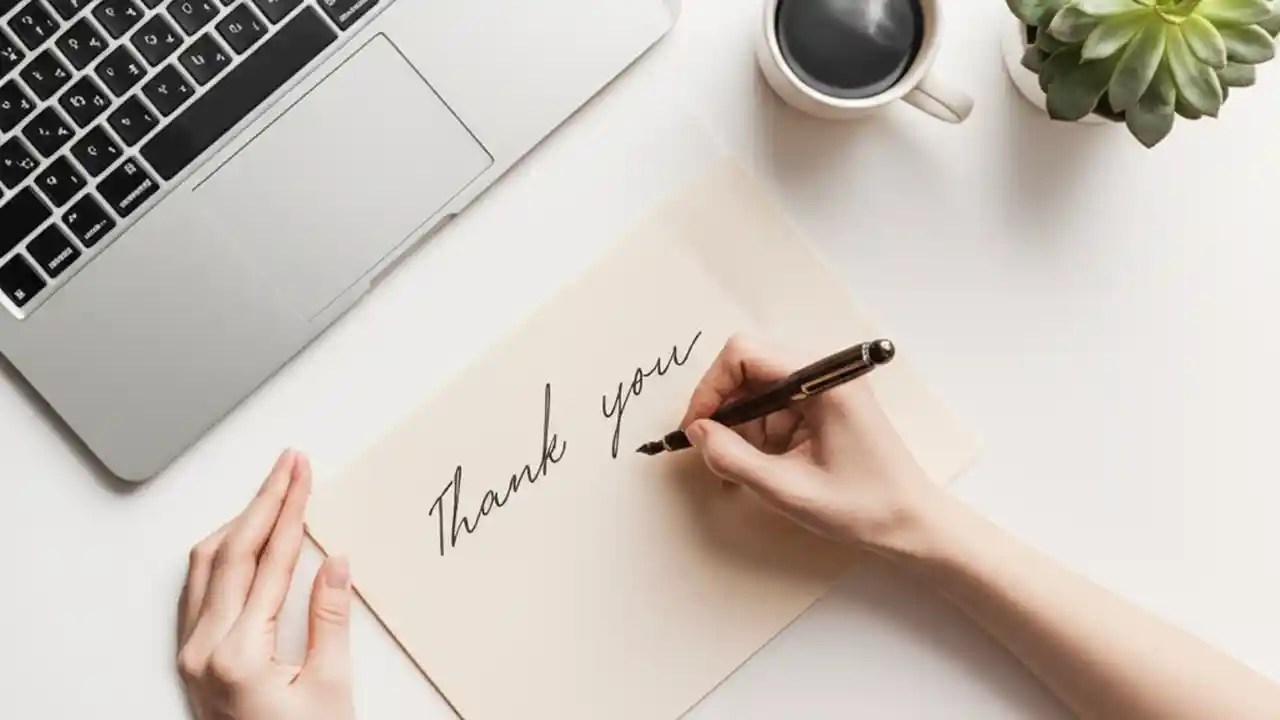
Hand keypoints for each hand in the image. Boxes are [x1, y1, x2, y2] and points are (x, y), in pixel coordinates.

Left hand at [178, 450, 355, 719]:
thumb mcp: (331, 688)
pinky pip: (197, 589)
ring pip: (205, 565)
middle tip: (289, 464)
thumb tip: (335, 563)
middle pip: (232, 551)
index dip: (290, 510)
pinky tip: (243, 540)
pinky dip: (222, 554)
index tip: (303, 474)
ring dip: (240, 522)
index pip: (270, 560)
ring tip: (271, 492)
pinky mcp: (191, 661)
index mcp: (238, 654)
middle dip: (264, 500)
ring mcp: (190, 655)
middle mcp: (202, 650)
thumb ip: (330, 618)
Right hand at [681, 336, 941, 553]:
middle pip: (749, 367)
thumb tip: (696, 433)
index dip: (711, 387)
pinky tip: (763, 467)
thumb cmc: (862, 508)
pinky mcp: (824, 405)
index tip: (697, 428)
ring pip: (758, 389)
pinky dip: (759, 434)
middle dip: (724, 409)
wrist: (911, 523)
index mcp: (824, 381)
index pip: (745, 354)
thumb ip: (734, 459)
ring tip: (742, 471)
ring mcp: (826, 387)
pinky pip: (775, 406)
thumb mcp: (788, 490)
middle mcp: (825, 373)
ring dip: (741, 427)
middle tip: (712, 451)